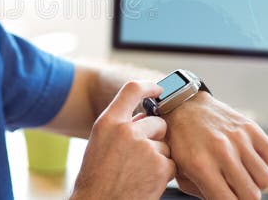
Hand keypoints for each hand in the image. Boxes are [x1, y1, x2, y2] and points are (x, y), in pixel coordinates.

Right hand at [71, 81, 174, 199]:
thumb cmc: (96, 177)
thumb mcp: (100, 143)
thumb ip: (120, 126)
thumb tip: (144, 118)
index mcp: (109, 122)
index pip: (132, 89)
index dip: (149, 86)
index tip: (158, 89)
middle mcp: (127, 131)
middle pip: (158, 122)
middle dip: (155, 136)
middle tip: (139, 155)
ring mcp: (145, 148)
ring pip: (165, 145)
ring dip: (158, 157)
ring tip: (138, 172)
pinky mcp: (160, 166)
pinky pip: (171, 163)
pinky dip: (163, 173)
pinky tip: (145, 181)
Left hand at [166, 92, 267, 199]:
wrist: (183, 106)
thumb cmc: (181, 142)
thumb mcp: (180, 171)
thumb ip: (202, 191)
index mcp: (201, 166)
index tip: (229, 199)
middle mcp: (222, 151)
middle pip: (252, 194)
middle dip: (244, 197)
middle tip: (235, 189)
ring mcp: (239, 138)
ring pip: (266, 179)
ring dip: (256, 182)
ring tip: (243, 174)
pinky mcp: (250, 127)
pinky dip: (266, 165)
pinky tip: (251, 161)